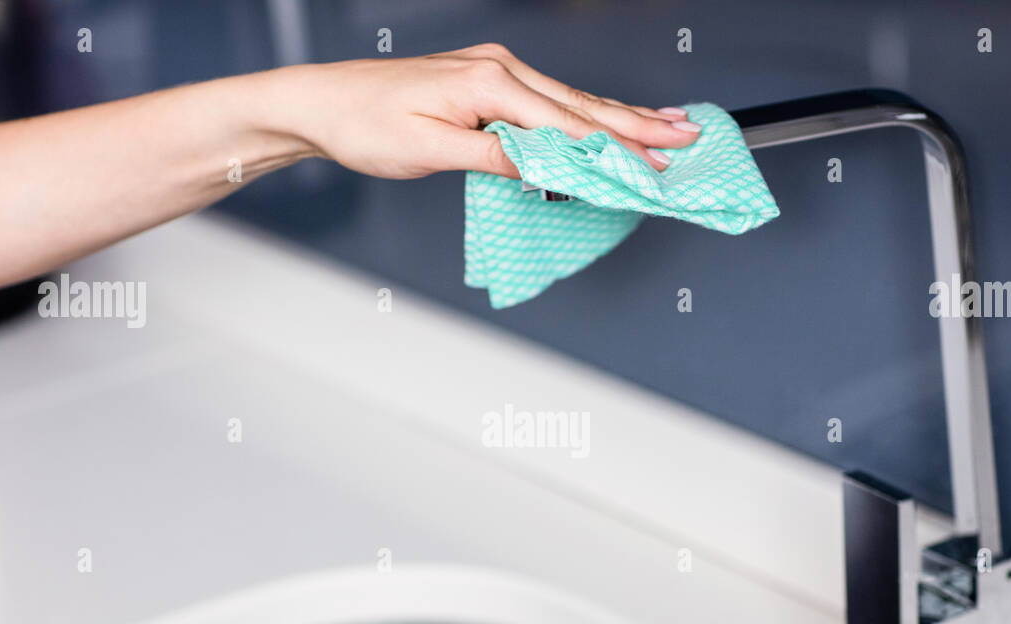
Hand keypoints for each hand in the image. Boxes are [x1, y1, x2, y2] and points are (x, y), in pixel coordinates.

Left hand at [280, 44, 701, 178]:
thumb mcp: (429, 149)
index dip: (617, 149)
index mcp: (490, 82)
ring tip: (666, 128)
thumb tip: (547, 167)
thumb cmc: (366, 125)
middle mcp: (499, 69)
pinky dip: (583, 115)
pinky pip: (548, 102)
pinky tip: (605, 120)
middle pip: (582, 104)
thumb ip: (494, 157)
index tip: (655, 167)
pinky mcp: (486, 84)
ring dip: (619, 119)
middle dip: (638, 126)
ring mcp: (494, 73)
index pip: (568, 123)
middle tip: (687, 139)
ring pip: (570, 101)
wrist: (324, 103)